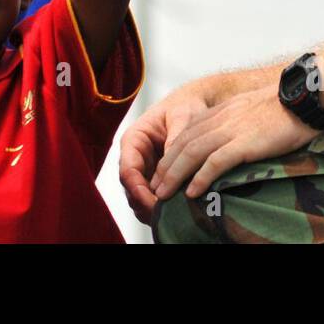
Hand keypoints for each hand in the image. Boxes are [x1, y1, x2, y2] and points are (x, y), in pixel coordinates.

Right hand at [118, 80, 211, 223]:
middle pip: (132, 189)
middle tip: (165, 216)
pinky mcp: (157, 180)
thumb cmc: (185, 107)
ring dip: (153, 210)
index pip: (127, 170)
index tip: (154, 201)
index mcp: (134, 140)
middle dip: (146, 204)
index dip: (137, 189)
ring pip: (141, 198)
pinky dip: (163, 208)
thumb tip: (172, 166)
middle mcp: (135, 158)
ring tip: (172, 217)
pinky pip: (154, 198)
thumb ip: (176, 139)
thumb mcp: (183, 117)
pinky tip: (178, 212)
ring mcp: (145, 171)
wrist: (195, 106)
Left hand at [149, 86, 318, 200]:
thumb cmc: (285, 108)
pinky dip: (201, 177)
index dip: (171, 154)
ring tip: (163, 193)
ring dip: (174, 175)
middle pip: (183, 144)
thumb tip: (229, 145)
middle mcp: (220, 119)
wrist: (304, 97)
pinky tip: (192, 191)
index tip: (162, 171)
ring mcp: (231, 129)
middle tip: (155, 187)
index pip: (187, 134)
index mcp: (221, 112)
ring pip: (192, 153)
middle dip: (165, 167)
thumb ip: (236, 124)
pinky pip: (216, 161)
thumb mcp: (251, 110)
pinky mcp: (245, 142)